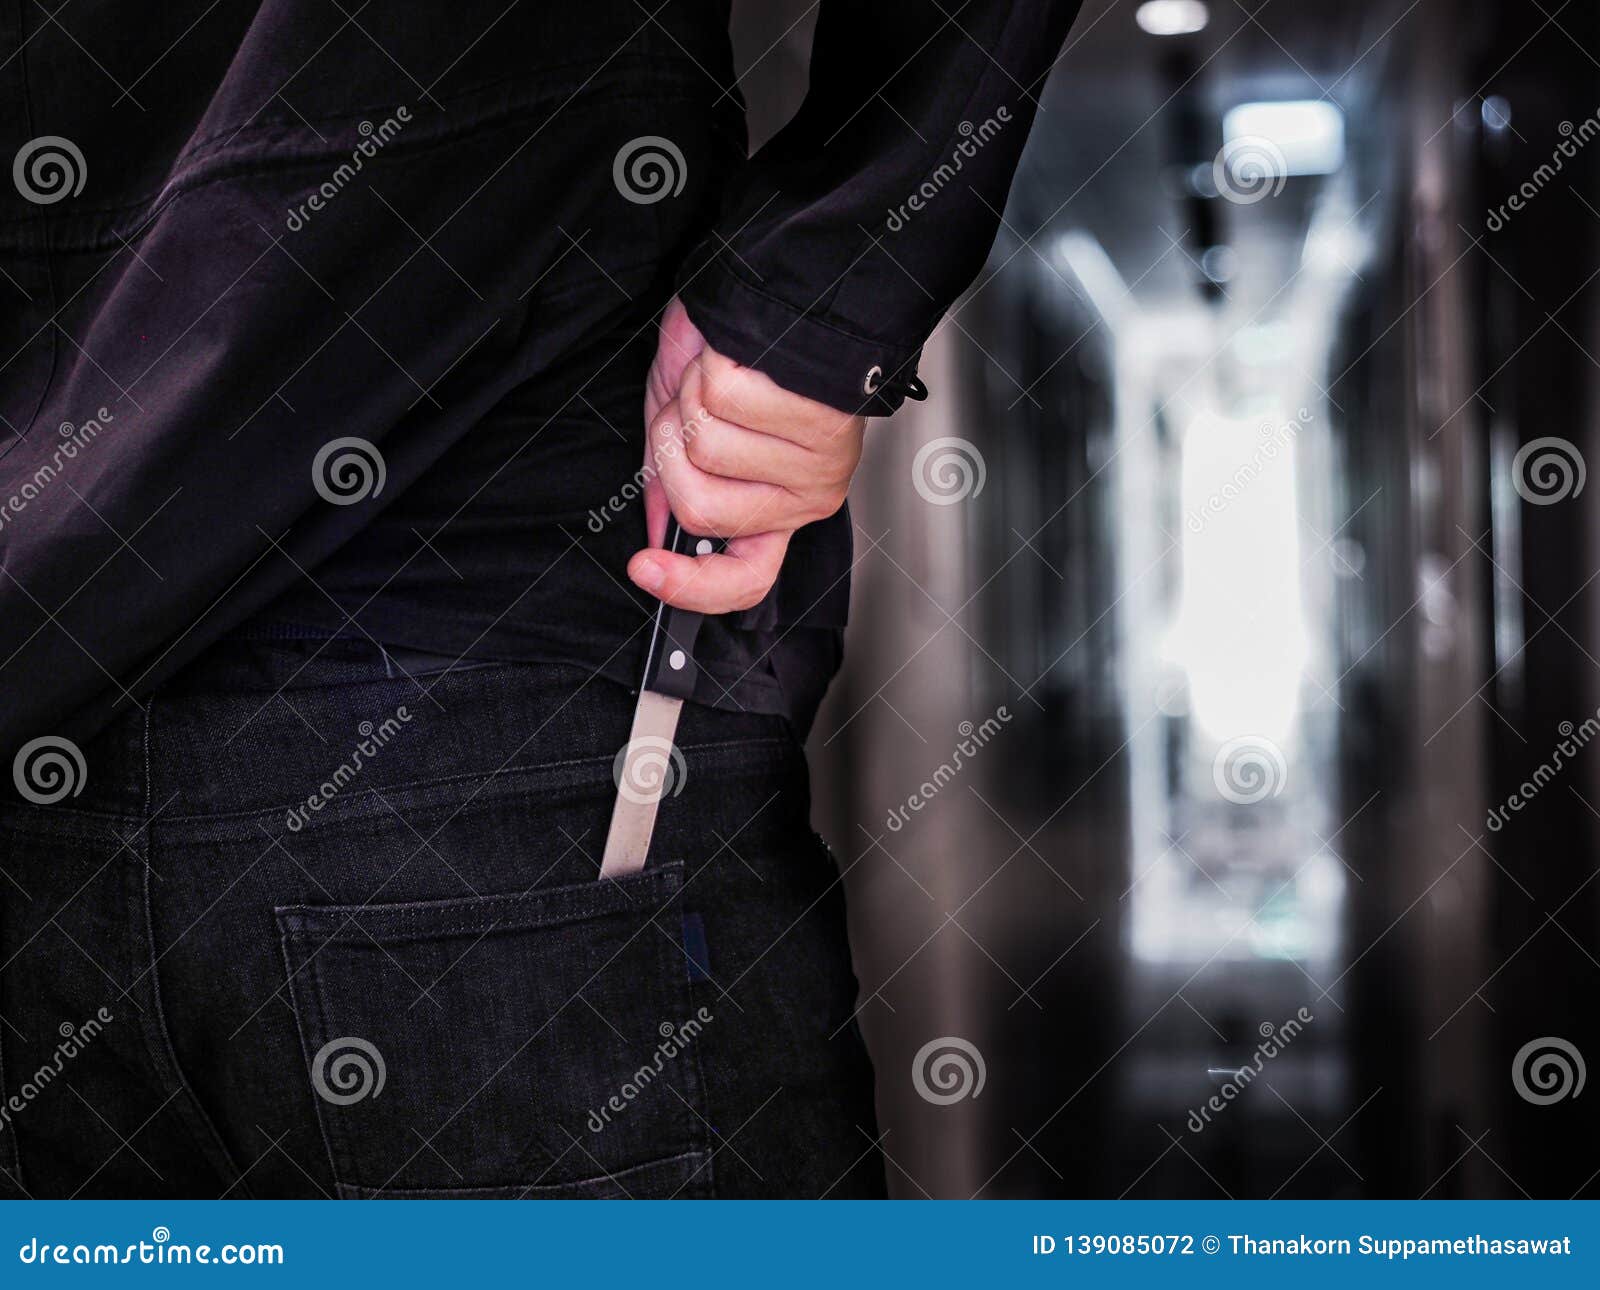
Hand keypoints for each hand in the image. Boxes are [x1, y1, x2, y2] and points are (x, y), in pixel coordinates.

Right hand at [627, 297, 865, 613]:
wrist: (784, 293)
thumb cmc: (744, 356)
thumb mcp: (692, 424)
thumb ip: (675, 482)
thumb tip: (659, 534)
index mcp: (779, 508)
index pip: (745, 579)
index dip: (690, 585)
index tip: (642, 565)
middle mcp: (808, 495)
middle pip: (700, 506)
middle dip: (672, 444)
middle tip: (697, 406)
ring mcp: (821, 460)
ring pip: (706, 446)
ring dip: (694, 394)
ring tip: (728, 373)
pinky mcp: (824, 415)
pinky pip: (725, 397)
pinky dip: (713, 362)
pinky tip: (744, 355)